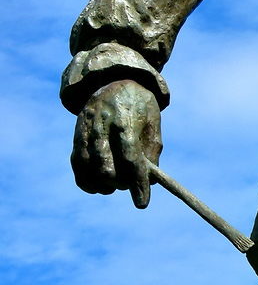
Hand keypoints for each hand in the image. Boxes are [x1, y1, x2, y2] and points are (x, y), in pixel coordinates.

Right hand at [71, 80, 162, 208]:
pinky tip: (98, 186)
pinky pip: (78, 165)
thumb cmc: (139, 105)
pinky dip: (86, 181)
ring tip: (115, 185)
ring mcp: (85, 132)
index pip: (131, 159)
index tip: (142, 203)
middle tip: (129, 185)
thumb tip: (151, 181)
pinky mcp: (76, 137)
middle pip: (107, 169)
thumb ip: (152, 149)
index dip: (137, 184)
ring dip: (104, 185)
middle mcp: (102, 127)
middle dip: (120, 184)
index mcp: (125, 121)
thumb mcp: (153, 122)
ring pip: (89, 170)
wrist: (111, 81)